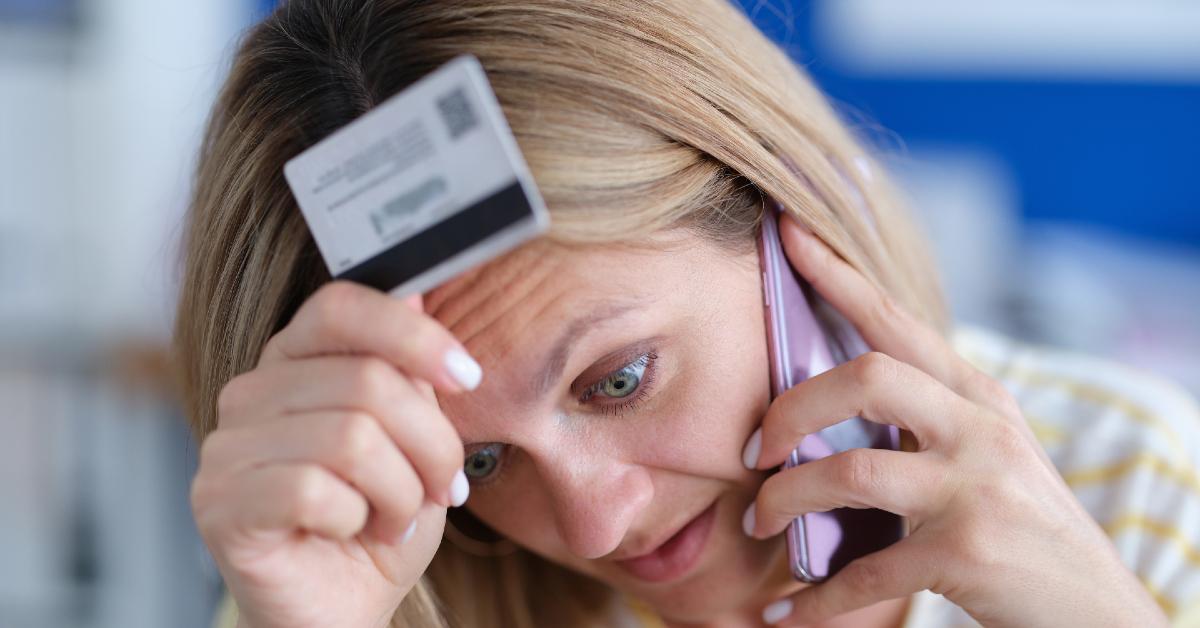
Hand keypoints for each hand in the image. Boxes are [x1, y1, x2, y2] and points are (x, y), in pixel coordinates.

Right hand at [190, 281, 479, 627]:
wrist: (342, 606)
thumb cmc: (378, 521)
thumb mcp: (415, 440)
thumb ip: (410, 372)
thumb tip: (416, 287)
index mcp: (294, 360)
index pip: (341, 307)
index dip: (413, 335)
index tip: (466, 377)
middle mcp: (250, 392)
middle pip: (367, 382)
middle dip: (431, 444)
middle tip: (442, 487)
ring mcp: (226, 448)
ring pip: (351, 439)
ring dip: (400, 490)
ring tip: (396, 516)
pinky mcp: (219, 504)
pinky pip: (313, 490)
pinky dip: (357, 518)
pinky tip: (354, 532)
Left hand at [741, 213, 1167, 626]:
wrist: (1097, 610)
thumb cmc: (1021, 525)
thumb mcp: (986, 452)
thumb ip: (924, 417)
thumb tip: (822, 404)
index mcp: (977, 396)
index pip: (896, 319)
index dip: (836, 274)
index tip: (785, 232)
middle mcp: (980, 429)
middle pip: (865, 379)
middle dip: (792, 408)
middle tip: (756, 448)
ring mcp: (975, 490)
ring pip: (852, 471)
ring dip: (786, 499)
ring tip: (760, 520)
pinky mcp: (966, 554)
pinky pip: (866, 571)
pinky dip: (816, 598)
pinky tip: (785, 612)